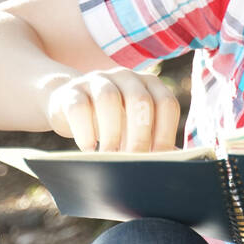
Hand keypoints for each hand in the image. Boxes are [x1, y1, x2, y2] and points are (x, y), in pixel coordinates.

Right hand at [43, 68, 180, 153]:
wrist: (69, 106)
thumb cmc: (112, 123)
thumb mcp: (134, 127)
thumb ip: (154, 141)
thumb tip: (174, 166)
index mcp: (149, 84)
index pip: (166, 104)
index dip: (165, 133)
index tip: (157, 159)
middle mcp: (126, 76)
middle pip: (140, 100)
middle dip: (139, 136)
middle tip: (132, 161)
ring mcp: (98, 79)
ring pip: (108, 99)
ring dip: (111, 133)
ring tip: (109, 157)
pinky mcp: (71, 90)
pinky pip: (79, 106)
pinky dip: (85, 131)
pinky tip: (88, 149)